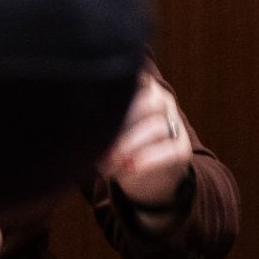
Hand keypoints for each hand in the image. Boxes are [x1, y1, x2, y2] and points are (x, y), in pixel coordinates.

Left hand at [102, 73, 193, 214]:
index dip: (114, 99)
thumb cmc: (117, 146)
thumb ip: (97, 116)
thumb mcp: (104, 127)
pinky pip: (168, 150)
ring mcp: (174, 124)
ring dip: (129, 145)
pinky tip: (129, 168)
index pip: (132, 80)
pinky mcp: (181, 149)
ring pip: (156, 127)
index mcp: (141, 86)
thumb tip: (77, 120)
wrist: (146, 178)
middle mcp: (161, 101)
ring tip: (108, 162)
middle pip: (147, 103)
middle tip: (100, 144)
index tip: (93, 118)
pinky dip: (147, 160)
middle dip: (121, 125)